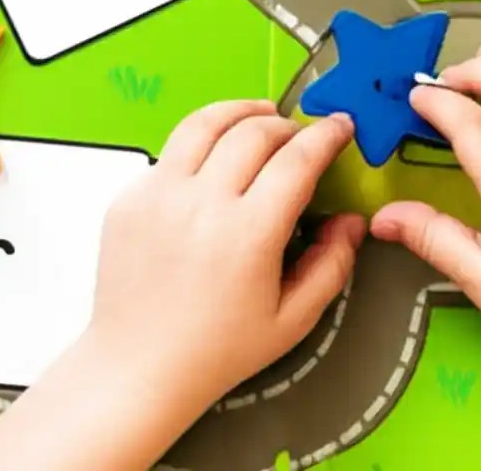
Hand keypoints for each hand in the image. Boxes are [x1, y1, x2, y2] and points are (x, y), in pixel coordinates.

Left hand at [90, 100, 364, 410]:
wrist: (138, 367)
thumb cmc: (217, 351)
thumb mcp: (292, 320)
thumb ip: (331, 266)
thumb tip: (351, 221)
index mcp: (248, 234)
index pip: (297, 159)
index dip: (326, 135)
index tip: (340, 127)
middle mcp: (201, 203)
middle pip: (254, 131)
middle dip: (288, 124)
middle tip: (302, 135)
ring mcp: (158, 195)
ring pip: (204, 122)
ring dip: (240, 112)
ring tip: (259, 117)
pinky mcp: (129, 198)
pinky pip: (171, 152)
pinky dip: (200, 146)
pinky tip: (214, 163)